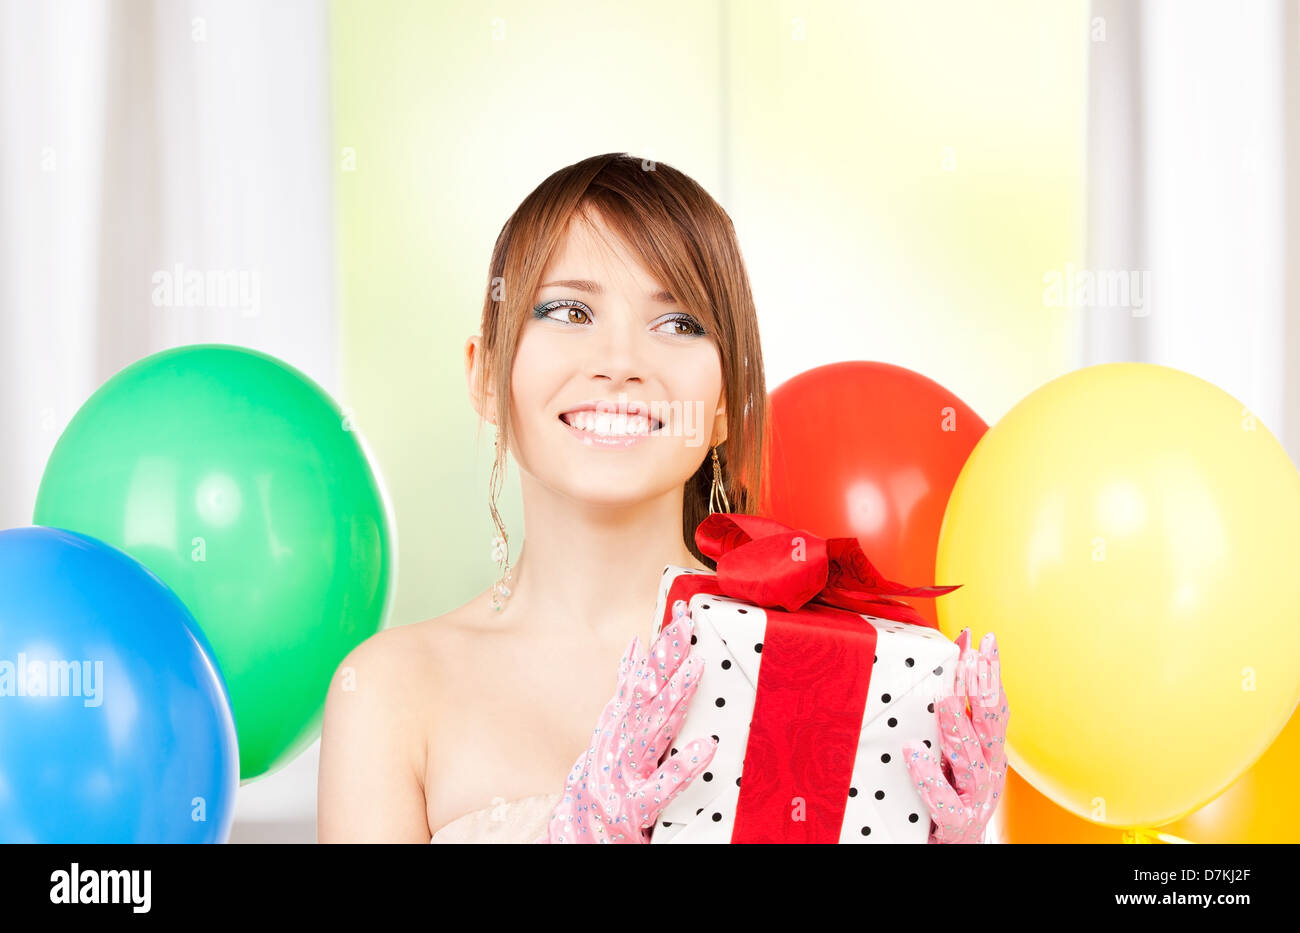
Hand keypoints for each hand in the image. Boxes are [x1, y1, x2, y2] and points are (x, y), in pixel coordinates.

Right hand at [534, 600, 716, 842]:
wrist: (575, 832)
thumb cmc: (600, 779)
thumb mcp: (609, 730)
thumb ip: (625, 692)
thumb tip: (637, 646)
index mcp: (617, 723)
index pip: (641, 677)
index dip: (661, 646)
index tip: (679, 613)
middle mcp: (619, 742)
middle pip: (646, 694)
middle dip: (668, 657)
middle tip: (688, 623)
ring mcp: (624, 773)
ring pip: (653, 729)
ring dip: (675, 696)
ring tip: (698, 666)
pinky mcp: (633, 807)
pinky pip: (662, 785)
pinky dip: (682, 765)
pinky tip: (705, 747)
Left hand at [902, 628, 1007, 843]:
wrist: (954, 848)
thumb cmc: (951, 797)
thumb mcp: (953, 754)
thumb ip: (948, 720)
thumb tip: (939, 674)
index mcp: (989, 751)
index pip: (992, 705)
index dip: (989, 672)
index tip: (984, 639)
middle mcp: (989, 771)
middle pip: (989, 724)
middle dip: (982, 687)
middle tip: (973, 655)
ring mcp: (976, 798)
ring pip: (971, 760)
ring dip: (957, 727)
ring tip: (943, 699)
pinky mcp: (958, 823)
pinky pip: (944, 799)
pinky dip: (929, 776)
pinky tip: (914, 754)